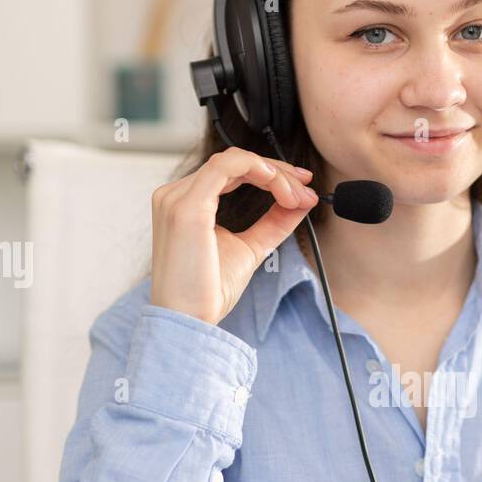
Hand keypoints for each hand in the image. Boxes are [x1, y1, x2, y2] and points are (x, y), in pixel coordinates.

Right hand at [149, 148, 317, 325]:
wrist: (188, 321)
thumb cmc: (208, 292)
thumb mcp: (250, 249)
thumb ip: (272, 224)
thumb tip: (301, 203)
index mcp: (186, 204)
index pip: (231, 172)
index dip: (269, 173)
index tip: (300, 186)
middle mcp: (176, 196)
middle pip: (234, 162)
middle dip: (277, 172)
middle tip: (306, 188)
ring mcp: (178, 198)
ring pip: (233, 161)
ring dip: (273, 174)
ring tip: (296, 196)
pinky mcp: (187, 207)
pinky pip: (226, 167)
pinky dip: (258, 170)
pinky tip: (279, 186)